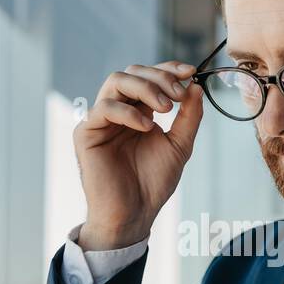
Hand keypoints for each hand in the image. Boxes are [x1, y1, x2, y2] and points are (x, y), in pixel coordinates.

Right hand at [73, 60, 203, 250]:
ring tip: (166, 108)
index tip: (191, 72)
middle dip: (159, 77)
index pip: (149, 76)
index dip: (168, 69)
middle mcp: (118, 111)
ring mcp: (101, 120)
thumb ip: (189, 117)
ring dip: (145, 88)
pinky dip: (128, 112)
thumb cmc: (153, 183)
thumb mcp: (180, 146)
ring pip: (115, 81)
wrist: (134, 214)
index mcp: (138, 111)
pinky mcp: (87, 133)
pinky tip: (147, 127)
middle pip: (132, 72)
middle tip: (179, 95)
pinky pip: (103, 108)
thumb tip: (196, 86)